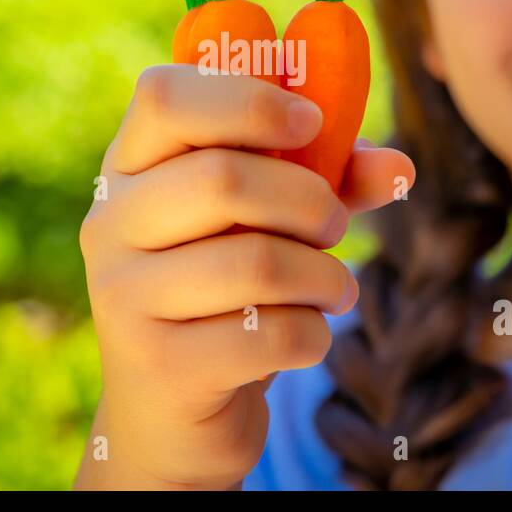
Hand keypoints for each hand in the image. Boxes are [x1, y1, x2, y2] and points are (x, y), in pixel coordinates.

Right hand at [75, 65, 413, 488]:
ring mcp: (123, 296)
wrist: (175, 417)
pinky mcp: (157, 366)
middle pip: (222, 178)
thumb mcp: (272, 221)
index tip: (311, 123)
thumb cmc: (226, 293)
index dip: (247, 98)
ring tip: (335, 289)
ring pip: (255, 262)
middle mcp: (110, 223)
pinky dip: (311, 335)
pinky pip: (265, 335)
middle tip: (335, 227)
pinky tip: (307, 338)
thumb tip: (402, 166)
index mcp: (130, 166)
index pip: (164, 95)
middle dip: (309, 201)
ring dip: (322, 276)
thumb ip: (328, 179)